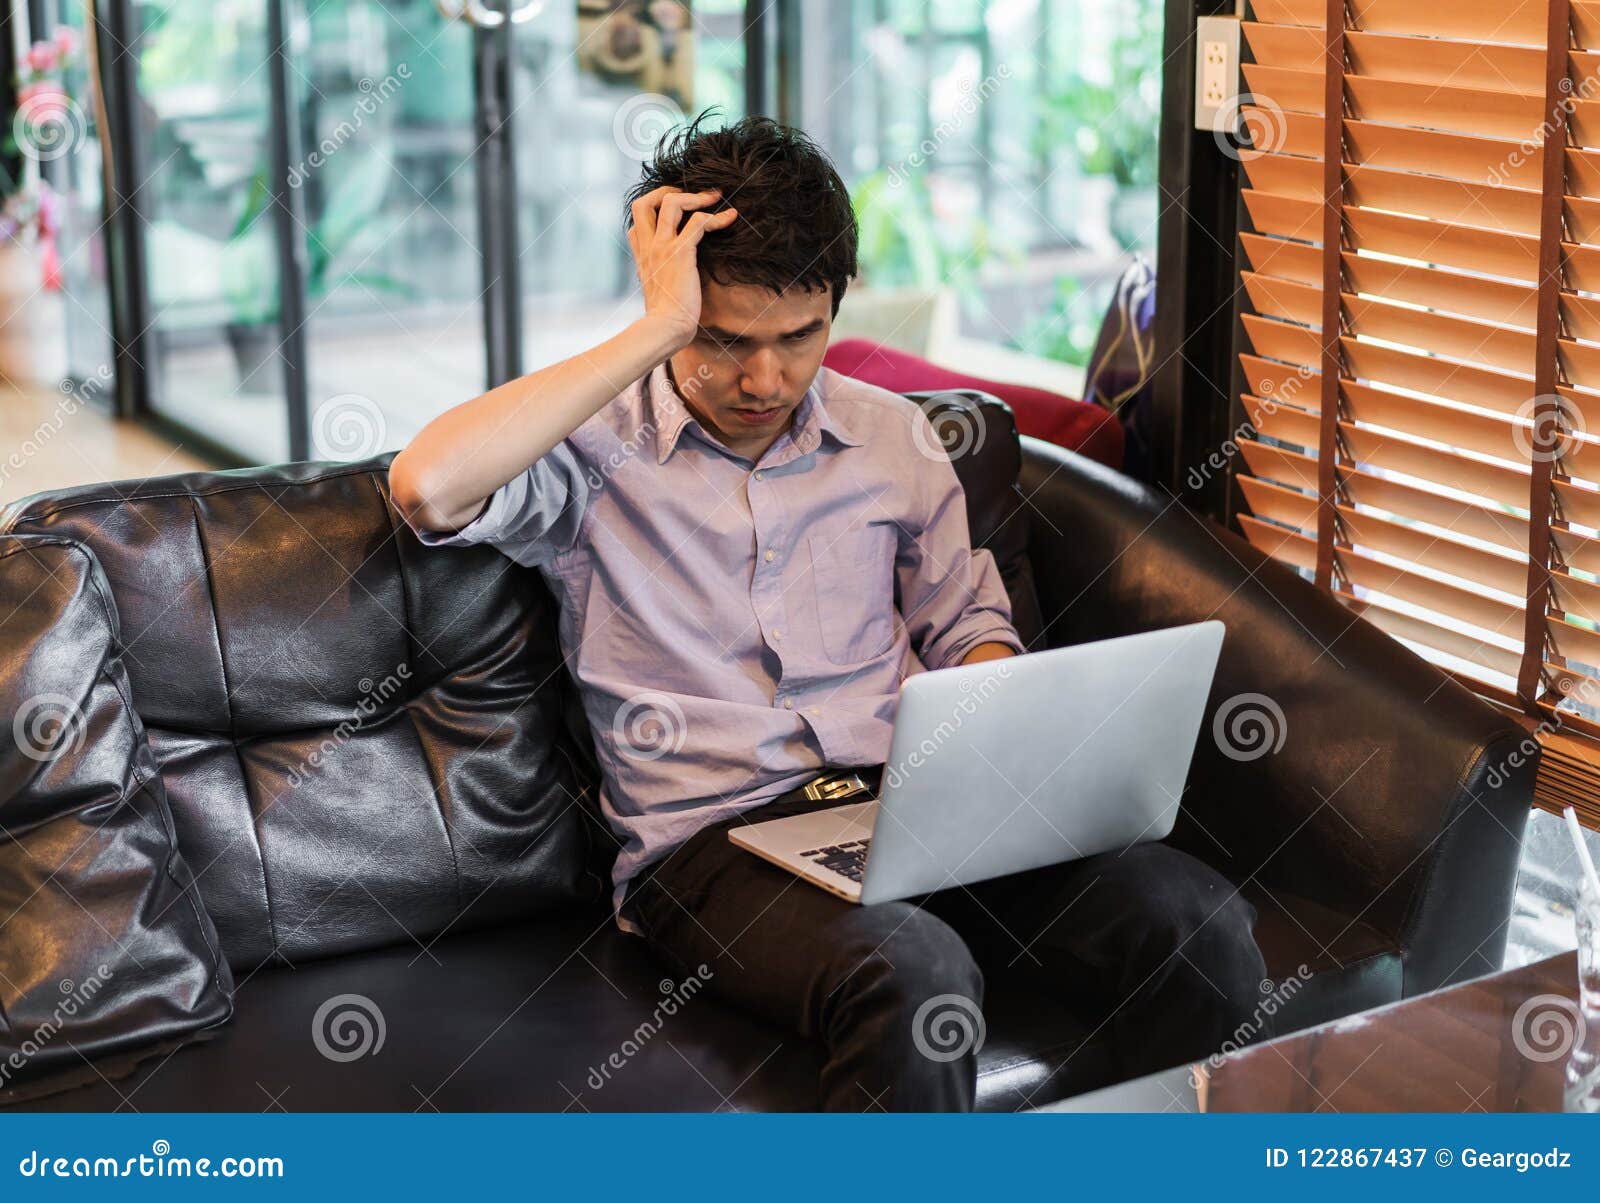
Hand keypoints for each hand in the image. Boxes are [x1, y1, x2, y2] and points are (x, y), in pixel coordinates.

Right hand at [628, 186, 738, 350]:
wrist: (665, 329)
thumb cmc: (667, 318)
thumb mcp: (658, 292)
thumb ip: (663, 278)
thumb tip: (677, 279)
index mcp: (642, 257)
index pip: (635, 222)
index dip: (652, 210)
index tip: (676, 212)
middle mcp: (649, 248)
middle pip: (644, 202)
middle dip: (668, 191)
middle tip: (693, 196)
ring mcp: (662, 248)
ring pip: (671, 202)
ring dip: (695, 196)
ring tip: (715, 197)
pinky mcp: (680, 253)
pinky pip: (698, 222)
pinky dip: (716, 216)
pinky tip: (731, 217)